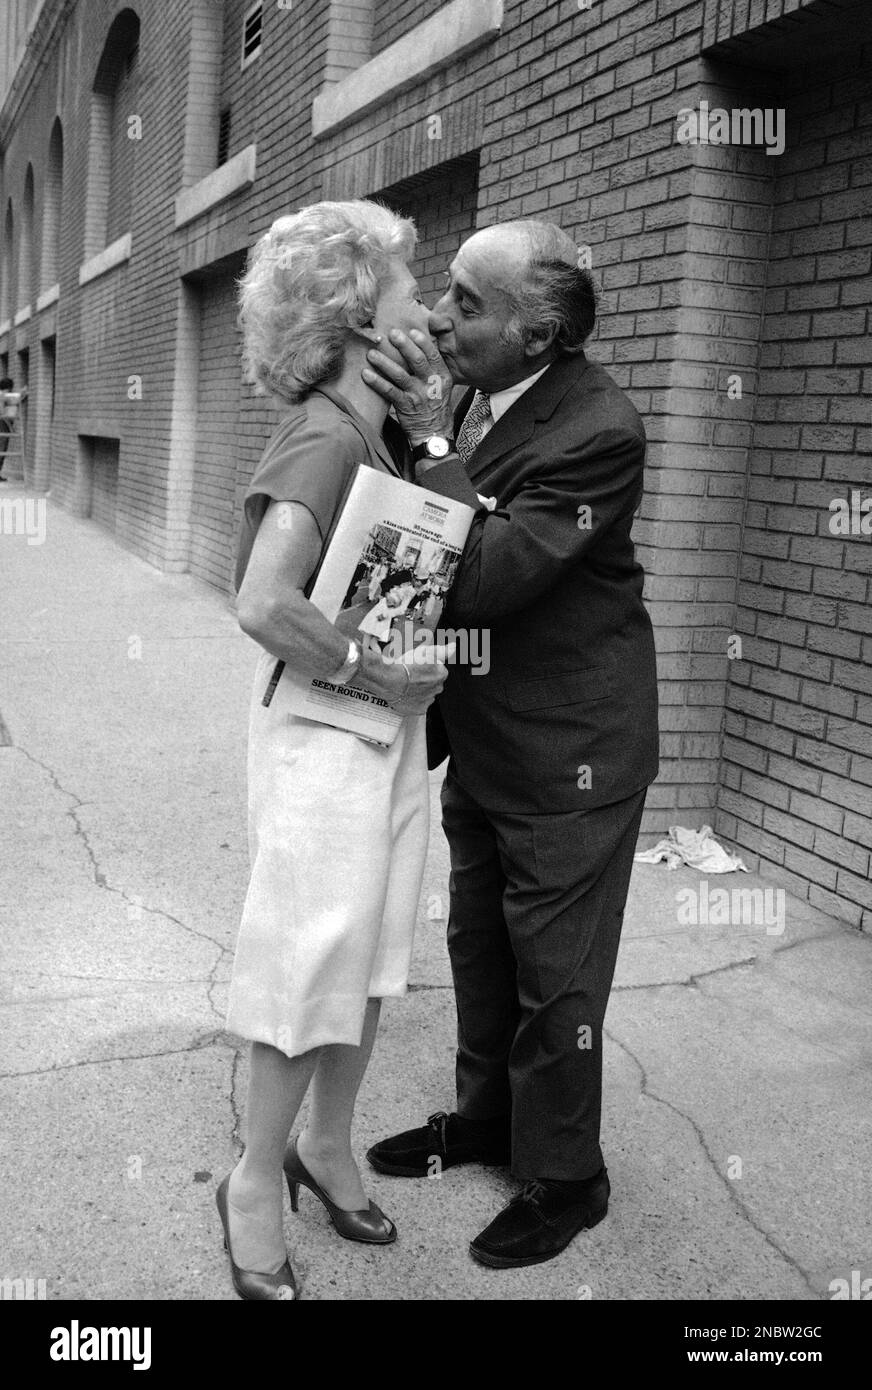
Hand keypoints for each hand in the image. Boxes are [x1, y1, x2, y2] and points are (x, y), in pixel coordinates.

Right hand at [357, 638, 454, 714]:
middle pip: (432, 684)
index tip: (417, 667)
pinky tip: (405, 695)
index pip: (438, 671)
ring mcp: (429, 700)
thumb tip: (453, 647)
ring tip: (405, 685)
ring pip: (425, 695)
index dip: (426, 668)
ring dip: (418, 691)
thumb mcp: (424, 651)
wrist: (389, 680)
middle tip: (410, 675)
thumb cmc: (405, 666)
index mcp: (441, 674)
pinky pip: (418, 705)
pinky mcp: (419, 710)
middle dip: (423, 680)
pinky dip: (413, 702)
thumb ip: (441, 650)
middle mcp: (438, 688)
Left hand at [361, 329, 453, 443]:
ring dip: (384, 362)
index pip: (433, 355)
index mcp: (442, 377)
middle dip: (404, 345)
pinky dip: (376, 382)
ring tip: (371, 353)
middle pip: (417, 360)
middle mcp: (431, 384)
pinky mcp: (405, 406)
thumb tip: (418, 348)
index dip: (422, 342)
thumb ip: (432, 369)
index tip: (412, 331)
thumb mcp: (441, 387)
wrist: (434, 434)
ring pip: (400, 374)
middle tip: (391, 333)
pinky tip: (366, 374)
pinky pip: (389, 391)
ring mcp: (418, 395)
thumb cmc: (435, 407)